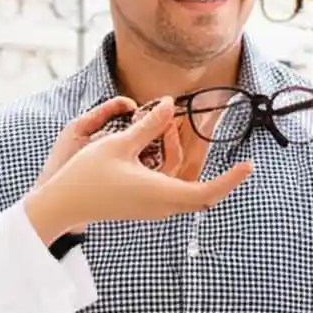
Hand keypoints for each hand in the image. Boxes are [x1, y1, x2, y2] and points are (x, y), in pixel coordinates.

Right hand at [24, 96, 253, 243]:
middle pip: (202, 190)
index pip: (208, 191)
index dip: (231, 179)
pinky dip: (173, 163)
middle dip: (211, 160)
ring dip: (185, 155)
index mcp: (161, 193)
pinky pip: (171, 185)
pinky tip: (161, 140)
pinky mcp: (144, 205)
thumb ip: (149, 126)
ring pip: (185, 185)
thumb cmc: (88, 176)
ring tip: (174, 124)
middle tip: (215, 128)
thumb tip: (171, 104)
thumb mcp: (120, 144)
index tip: (249, 165)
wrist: (63, 204)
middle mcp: (162, 205)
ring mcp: (153, 208)